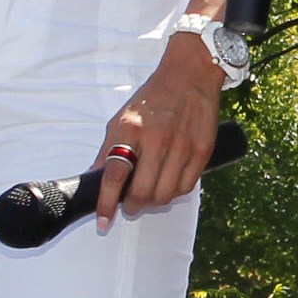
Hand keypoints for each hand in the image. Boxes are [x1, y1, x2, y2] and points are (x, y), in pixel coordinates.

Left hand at [93, 41, 223, 224]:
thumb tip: (95, 178)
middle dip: (132, 206)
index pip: (114, 175)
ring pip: (164, 195)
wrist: (189, 76)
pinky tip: (167, 184)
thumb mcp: (121, 118)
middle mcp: (156, 139)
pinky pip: (186, 187)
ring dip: (153, 202)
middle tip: (129, 206)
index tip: (103, 221)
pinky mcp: (202, 151)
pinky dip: (173, 192)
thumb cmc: (152, 99)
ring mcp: (182, 146)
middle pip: (142, 192)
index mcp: (130, 129)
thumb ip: (108, 149)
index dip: (107, 203)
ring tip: (148, 194)